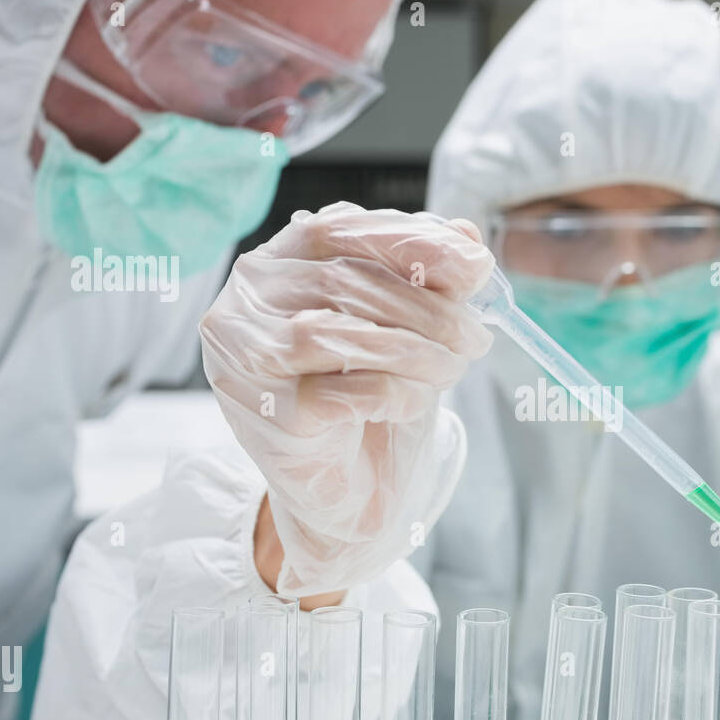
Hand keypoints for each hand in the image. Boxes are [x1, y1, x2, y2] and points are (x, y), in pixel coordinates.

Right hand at [201, 202, 493, 595]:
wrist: (345, 490)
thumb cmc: (366, 396)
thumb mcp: (404, 326)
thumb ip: (426, 277)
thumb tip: (468, 233)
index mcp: (274, 266)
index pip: (337, 229)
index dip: (410, 240)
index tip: (474, 262)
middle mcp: (245, 306)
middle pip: (344, 282)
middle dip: (428, 308)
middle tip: (474, 336)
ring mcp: (247, 360)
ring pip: (338, 334)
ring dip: (417, 350)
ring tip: (454, 368)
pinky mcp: (269, 415)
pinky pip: (344, 393)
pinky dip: (397, 393)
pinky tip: (415, 402)